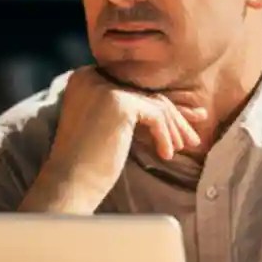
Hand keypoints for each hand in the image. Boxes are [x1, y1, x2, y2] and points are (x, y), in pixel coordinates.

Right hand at [21, 67, 207, 212]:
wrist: (68, 184)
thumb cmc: (87, 164)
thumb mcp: (110, 129)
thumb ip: (133, 112)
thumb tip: (172, 107)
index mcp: (86, 79)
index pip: (133, 88)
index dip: (161, 105)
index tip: (184, 121)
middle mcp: (92, 76)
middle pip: (145, 93)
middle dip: (174, 115)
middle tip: (193, 134)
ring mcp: (104, 87)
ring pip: (154, 103)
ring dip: (173, 128)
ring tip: (182, 148)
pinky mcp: (119, 102)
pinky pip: (156, 115)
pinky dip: (165, 136)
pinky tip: (165, 155)